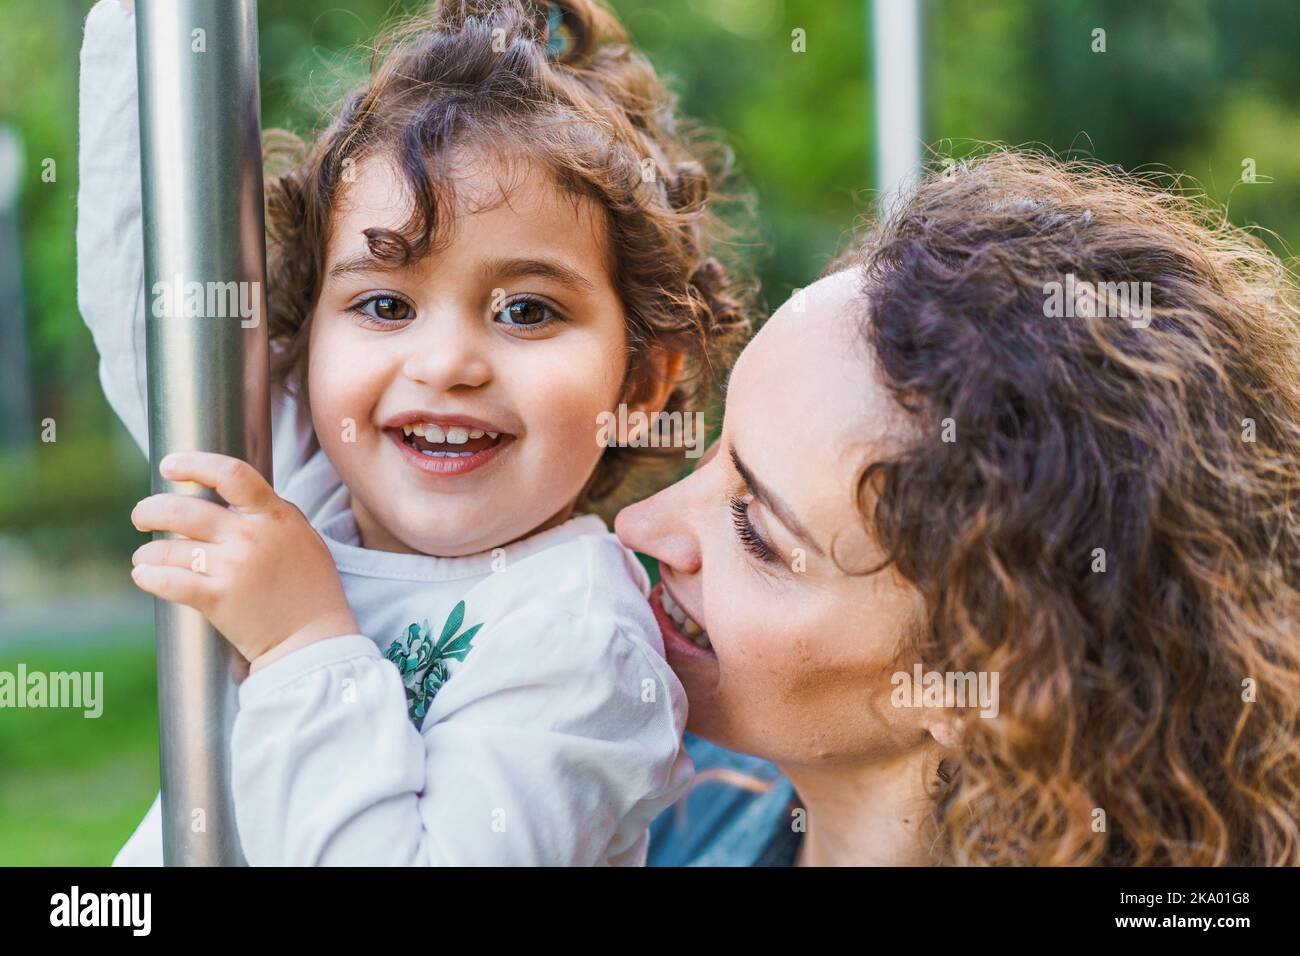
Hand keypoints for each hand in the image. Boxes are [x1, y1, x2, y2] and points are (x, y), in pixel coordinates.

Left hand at [130, 451, 357, 672]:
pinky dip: (148, 577)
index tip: (170, 465)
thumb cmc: (310, 586)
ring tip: (144, 558)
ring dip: (147, 553)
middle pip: (182, 510)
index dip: (194, 464)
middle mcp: (250, 537)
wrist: (315, 636)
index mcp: (274, 515)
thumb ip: (270, 512)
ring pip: (168, 548)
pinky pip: (168, 582)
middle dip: (150, 510)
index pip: (231, 474)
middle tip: (142, 517)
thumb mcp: (302, 535)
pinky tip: (144, 575)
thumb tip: (233, 492)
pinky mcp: (218, 600)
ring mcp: (234, 568)